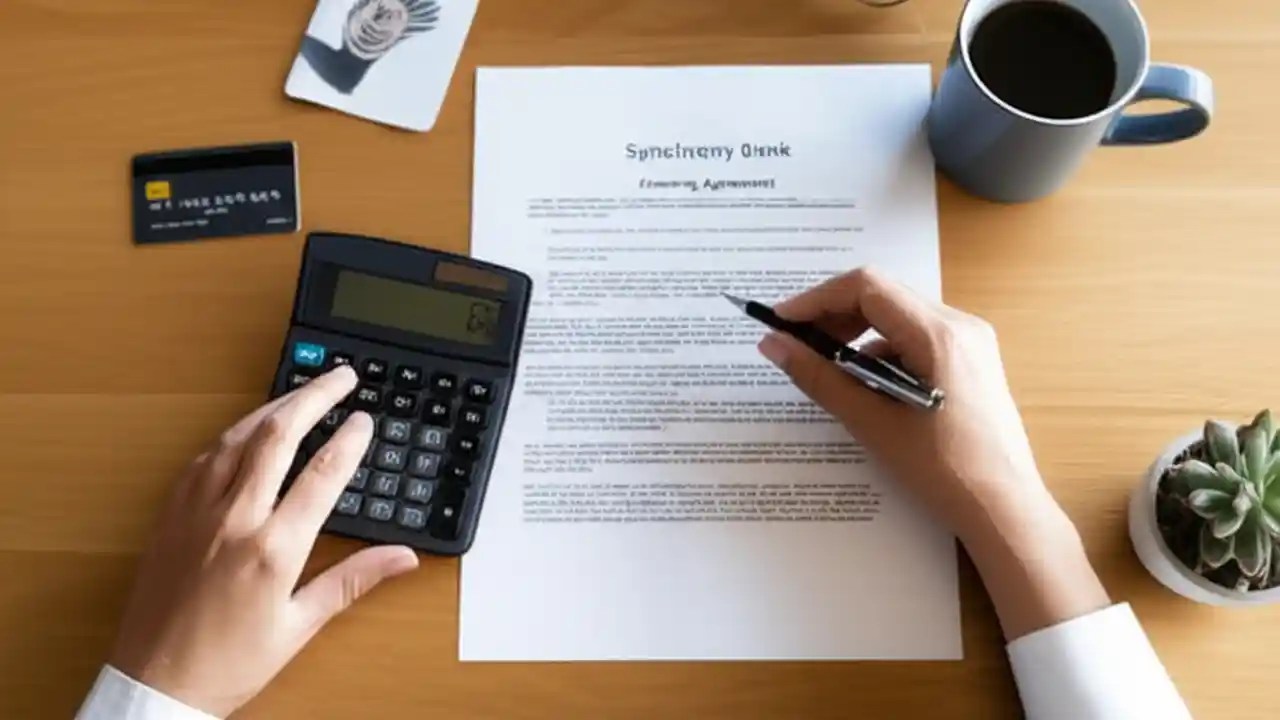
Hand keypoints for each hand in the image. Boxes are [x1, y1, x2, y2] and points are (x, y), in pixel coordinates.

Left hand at [109, 366, 418, 716]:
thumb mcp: (302, 625)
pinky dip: (234, 433)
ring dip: (274, 406)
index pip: (322, 474)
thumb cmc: (227, 663)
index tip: (365, 419)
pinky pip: (205, 456)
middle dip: (314, 396)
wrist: (155, 683)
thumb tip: (403, 556)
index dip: (349, 439)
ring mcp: (197, 512)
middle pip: (279, 435)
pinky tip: (248, 428)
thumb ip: (354, 580)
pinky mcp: (171, 515)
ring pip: (238, 436)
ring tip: (302, 392)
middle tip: (341, 377)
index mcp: (273, 549)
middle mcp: (234, 520)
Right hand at [758, 268, 1107, 637]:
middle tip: (797, 346)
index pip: (867, 287)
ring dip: (857, 335)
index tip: (781, 324)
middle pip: (883, 296)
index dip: (817, 299)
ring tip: (828, 371)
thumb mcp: (873, 423)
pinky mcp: (972, 361)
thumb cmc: (943, 471)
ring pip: (898, 317)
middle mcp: (960, 325)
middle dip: (834, 315)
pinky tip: (867, 388)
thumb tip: (774, 345)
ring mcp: (971, 342)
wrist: (1004, 509)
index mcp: (939, 334)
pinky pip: (917, 339)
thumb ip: (820, 377)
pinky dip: (883, 352)